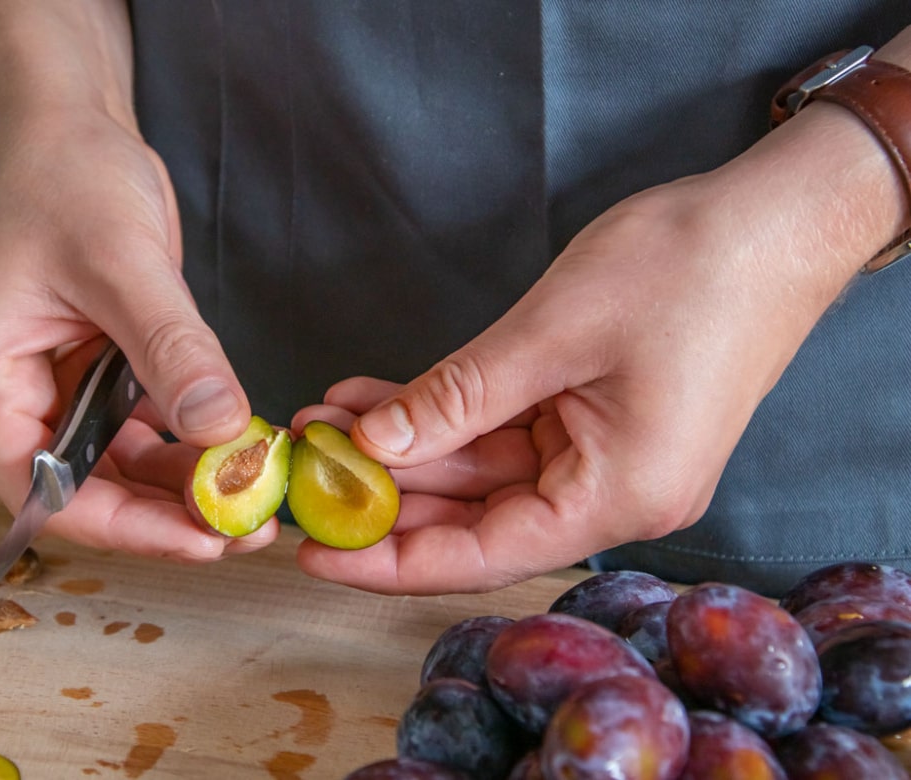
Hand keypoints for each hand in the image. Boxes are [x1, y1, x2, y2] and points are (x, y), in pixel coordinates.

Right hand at [0, 3, 265, 560]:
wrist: (61, 116)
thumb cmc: (55, 169)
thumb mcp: (117, 260)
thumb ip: (170, 349)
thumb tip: (220, 427)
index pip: (47, 493)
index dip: (129, 528)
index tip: (207, 540)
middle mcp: (3, 395)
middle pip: (86, 489)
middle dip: (169, 511)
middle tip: (249, 523)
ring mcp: (47, 384)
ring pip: (118, 464)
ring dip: (185, 480)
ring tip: (257, 487)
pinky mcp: (89, 367)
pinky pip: (138, 426)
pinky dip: (186, 438)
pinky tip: (237, 444)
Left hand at [296, 100, 906, 593]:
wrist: (776, 219)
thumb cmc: (687, 272)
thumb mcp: (550, 337)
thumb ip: (456, 398)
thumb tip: (374, 446)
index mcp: (618, 498)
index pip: (481, 555)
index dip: (390, 561)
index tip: (315, 553)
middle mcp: (612, 494)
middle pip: (475, 516)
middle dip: (386, 490)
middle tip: (304, 465)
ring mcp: (605, 457)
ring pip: (480, 470)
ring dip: (407, 444)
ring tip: (328, 419)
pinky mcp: (595, 420)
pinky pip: (502, 431)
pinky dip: (444, 413)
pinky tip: (378, 397)